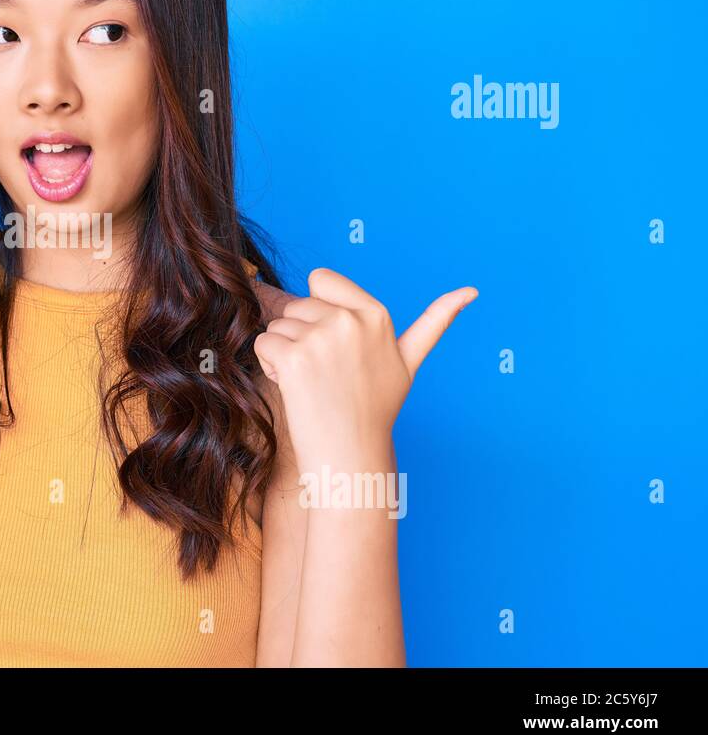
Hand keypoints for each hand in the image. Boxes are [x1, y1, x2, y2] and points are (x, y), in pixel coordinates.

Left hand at [253, 267, 476, 471]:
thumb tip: (471, 290)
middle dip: (301, 335)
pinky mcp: (294, 357)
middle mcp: (350, 320)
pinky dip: (270, 366)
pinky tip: (295, 389)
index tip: (335, 345)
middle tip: (326, 374)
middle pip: (296, 306)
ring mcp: (321, 337)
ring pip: (277, 326)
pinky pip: (264, 344)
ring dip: (285, 353)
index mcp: (376, 314)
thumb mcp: (407, 361)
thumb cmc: (375, 409)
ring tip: (314, 383)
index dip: (318, 311)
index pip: (320, 279)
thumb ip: (434, 322)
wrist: (351, 455)